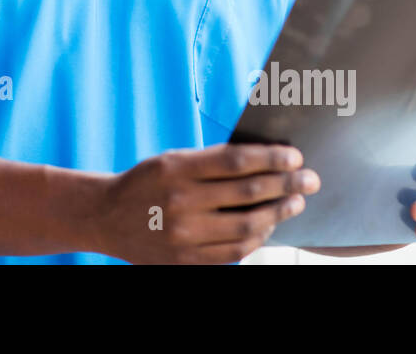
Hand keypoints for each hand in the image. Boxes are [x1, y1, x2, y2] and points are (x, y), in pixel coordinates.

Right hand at [93, 143, 319, 263]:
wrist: (106, 217)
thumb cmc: (146, 182)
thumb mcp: (171, 160)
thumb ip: (211, 161)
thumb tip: (263, 160)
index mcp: (176, 169)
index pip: (235, 161)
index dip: (270, 159)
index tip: (294, 156)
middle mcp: (181, 201)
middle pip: (247, 193)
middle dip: (285, 184)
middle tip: (309, 179)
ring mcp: (184, 234)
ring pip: (246, 225)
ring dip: (278, 213)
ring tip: (295, 202)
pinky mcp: (186, 260)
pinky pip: (233, 252)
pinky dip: (257, 238)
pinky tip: (269, 226)